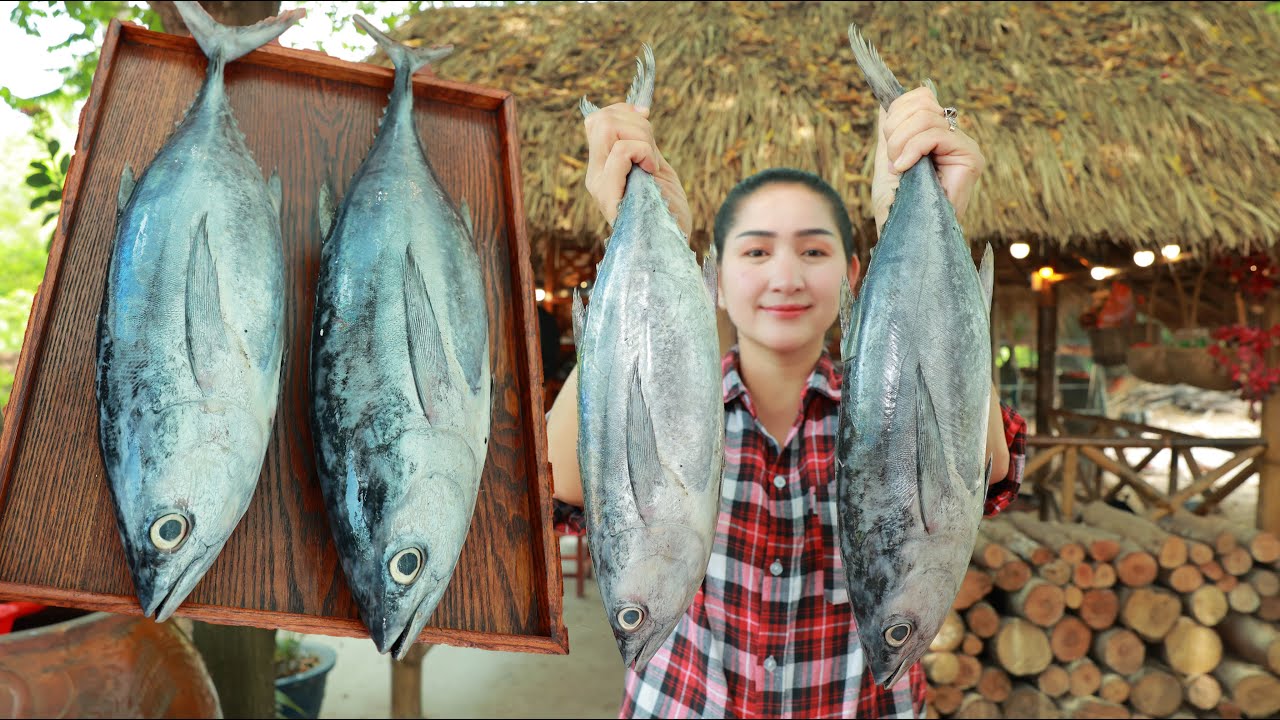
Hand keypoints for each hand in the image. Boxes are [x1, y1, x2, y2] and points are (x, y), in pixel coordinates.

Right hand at [584, 103, 692, 237]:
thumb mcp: (655, 168)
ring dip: (640, 136)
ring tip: (653, 162)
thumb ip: (642, 144)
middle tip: (652, 149)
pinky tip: (654, 170)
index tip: (647, 121)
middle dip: (634, 122)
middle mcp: (595, 176)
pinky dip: (644, 151)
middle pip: (600, 120)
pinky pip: (622, 151)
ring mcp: (600, 185)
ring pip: (608, 128)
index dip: (622, 111)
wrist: (673, 245)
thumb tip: (639, 111)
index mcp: (602, 168)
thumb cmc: (668, 211)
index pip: (596, 122)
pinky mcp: (610, 195)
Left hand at [871, 87, 985, 234]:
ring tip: (899, 168)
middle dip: (895, 129)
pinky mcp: (970, 158)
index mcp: (936, 134)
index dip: (896, 112)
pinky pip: (935, 134)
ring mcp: (964, 146)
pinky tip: (904, 168)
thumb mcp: (888, 161)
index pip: (921, 96)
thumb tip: (885, 103)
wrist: (904, 235)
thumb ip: (891, 132)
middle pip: (923, 101)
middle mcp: (954, 137)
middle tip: (893, 161)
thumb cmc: (897, 206)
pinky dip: (912, 149)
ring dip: (900, 142)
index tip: (888, 146)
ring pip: (926, 116)